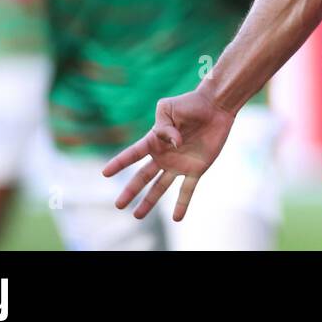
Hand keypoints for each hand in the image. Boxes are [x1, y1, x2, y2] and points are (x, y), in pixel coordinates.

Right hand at [102, 88, 235, 221]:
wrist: (215, 106)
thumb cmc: (190, 104)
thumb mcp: (169, 108)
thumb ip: (165, 126)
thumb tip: (174, 145)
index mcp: (154, 140)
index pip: (133, 154)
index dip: (120, 163)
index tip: (105, 173)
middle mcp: (164, 156)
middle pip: (143, 176)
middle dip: (130, 190)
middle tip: (118, 205)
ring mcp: (179, 164)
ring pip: (160, 187)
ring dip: (149, 202)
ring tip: (137, 216)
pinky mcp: (197, 169)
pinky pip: (187, 190)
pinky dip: (182, 204)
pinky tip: (177, 218)